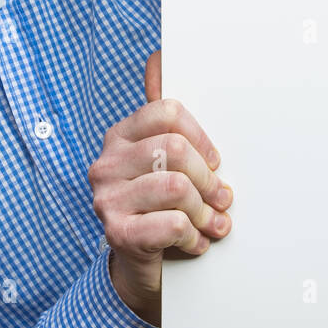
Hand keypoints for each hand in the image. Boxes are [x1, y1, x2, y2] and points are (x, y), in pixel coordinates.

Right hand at [90, 50, 233, 325]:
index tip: (215, 161)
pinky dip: (194, 235)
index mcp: (120, 136)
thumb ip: (166, 118)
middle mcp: (106, 163)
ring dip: (205, 212)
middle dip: (209, 179)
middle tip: (222, 200)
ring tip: (211, 224)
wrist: (143, 272)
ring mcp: (106, 198)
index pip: (168, 113)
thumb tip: (158, 55)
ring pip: (177, 187)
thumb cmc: (161, 210)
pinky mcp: (116, 233)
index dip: (202, 137)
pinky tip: (194, 243)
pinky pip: (172, 223)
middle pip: (175, 149)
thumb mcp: (166, 162)